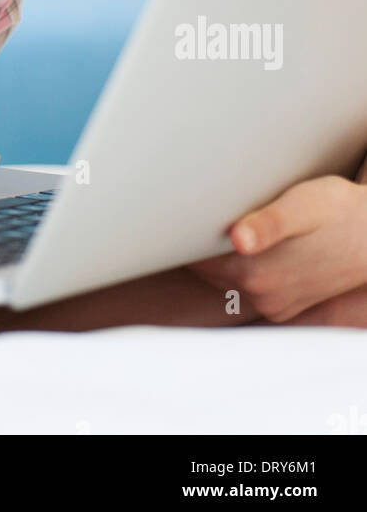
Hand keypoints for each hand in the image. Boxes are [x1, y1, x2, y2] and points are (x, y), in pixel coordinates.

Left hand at [187, 174, 366, 325]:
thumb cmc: (338, 211)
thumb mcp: (303, 206)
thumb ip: (268, 223)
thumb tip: (238, 238)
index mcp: (257, 273)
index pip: (196, 259)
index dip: (181, 235)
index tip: (173, 210)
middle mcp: (262, 296)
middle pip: (206, 271)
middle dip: (194, 244)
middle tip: (189, 207)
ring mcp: (273, 304)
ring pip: (224, 280)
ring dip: (215, 255)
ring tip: (213, 220)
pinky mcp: (284, 305)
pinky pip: (246, 288)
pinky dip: (237, 267)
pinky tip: (242, 241)